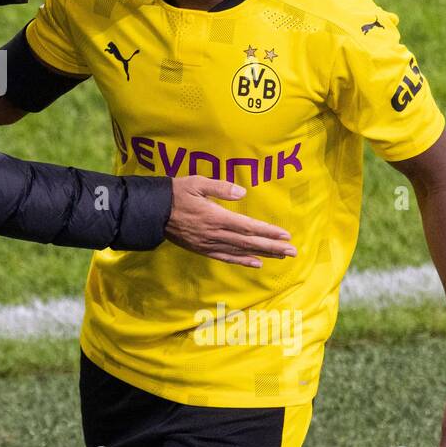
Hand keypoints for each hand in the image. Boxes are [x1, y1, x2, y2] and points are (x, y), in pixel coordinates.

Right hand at [164, 176, 296, 266]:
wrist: (152, 211)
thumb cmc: (175, 193)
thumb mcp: (197, 182)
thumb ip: (220, 187)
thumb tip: (242, 192)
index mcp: (215, 216)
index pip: (248, 226)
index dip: (267, 232)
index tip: (285, 235)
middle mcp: (214, 233)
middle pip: (249, 242)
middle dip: (272, 247)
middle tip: (292, 251)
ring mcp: (208, 243)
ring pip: (240, 251)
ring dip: (262, 254)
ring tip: (281, 256)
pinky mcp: (201, 249)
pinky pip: (225, 257)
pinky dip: (242, 261)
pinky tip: (255, 263)